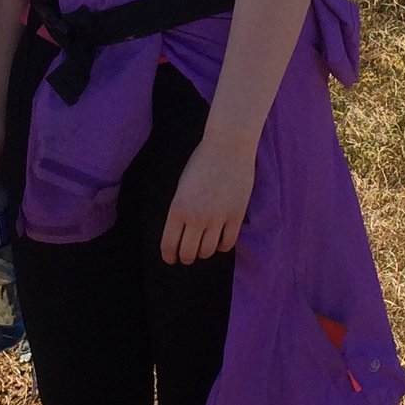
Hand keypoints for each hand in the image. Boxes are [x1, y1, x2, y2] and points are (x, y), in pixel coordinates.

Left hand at [161, 128, 253, 265]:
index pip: (169, 245)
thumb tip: (181, 233)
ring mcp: (217, 218)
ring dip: (204, 252)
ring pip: (207, 251)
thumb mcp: (182, 186)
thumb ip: (180, 210)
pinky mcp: (236, 216)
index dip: (169, 256)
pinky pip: (227, 243)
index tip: (171, 259)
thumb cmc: (202, 162)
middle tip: (187, 256)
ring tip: (203, 247)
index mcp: (177, 209)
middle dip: (186, 257)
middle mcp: (195, 217)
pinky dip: (221, 246)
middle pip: (188, 253)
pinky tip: (219, 240)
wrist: (227, 145)